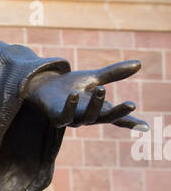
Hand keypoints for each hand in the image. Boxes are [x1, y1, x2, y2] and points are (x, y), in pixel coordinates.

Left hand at [25, 60, 146, 131]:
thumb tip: (139, 64)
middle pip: (104, 118)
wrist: (43, 86)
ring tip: (101, 88)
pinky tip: (74, 94)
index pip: (116, 117)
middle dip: (117, 112)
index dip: (130, 122)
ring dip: (95, 104)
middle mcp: (86, 118)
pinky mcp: (56, 118)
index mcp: (98, 110)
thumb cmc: (70, 85)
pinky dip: (70, 106)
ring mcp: (71, 120)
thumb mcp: (94, 77)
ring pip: (86, 118)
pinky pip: (64, 116)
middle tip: (131, 104)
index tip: (146, 127)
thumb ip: (114, 73)